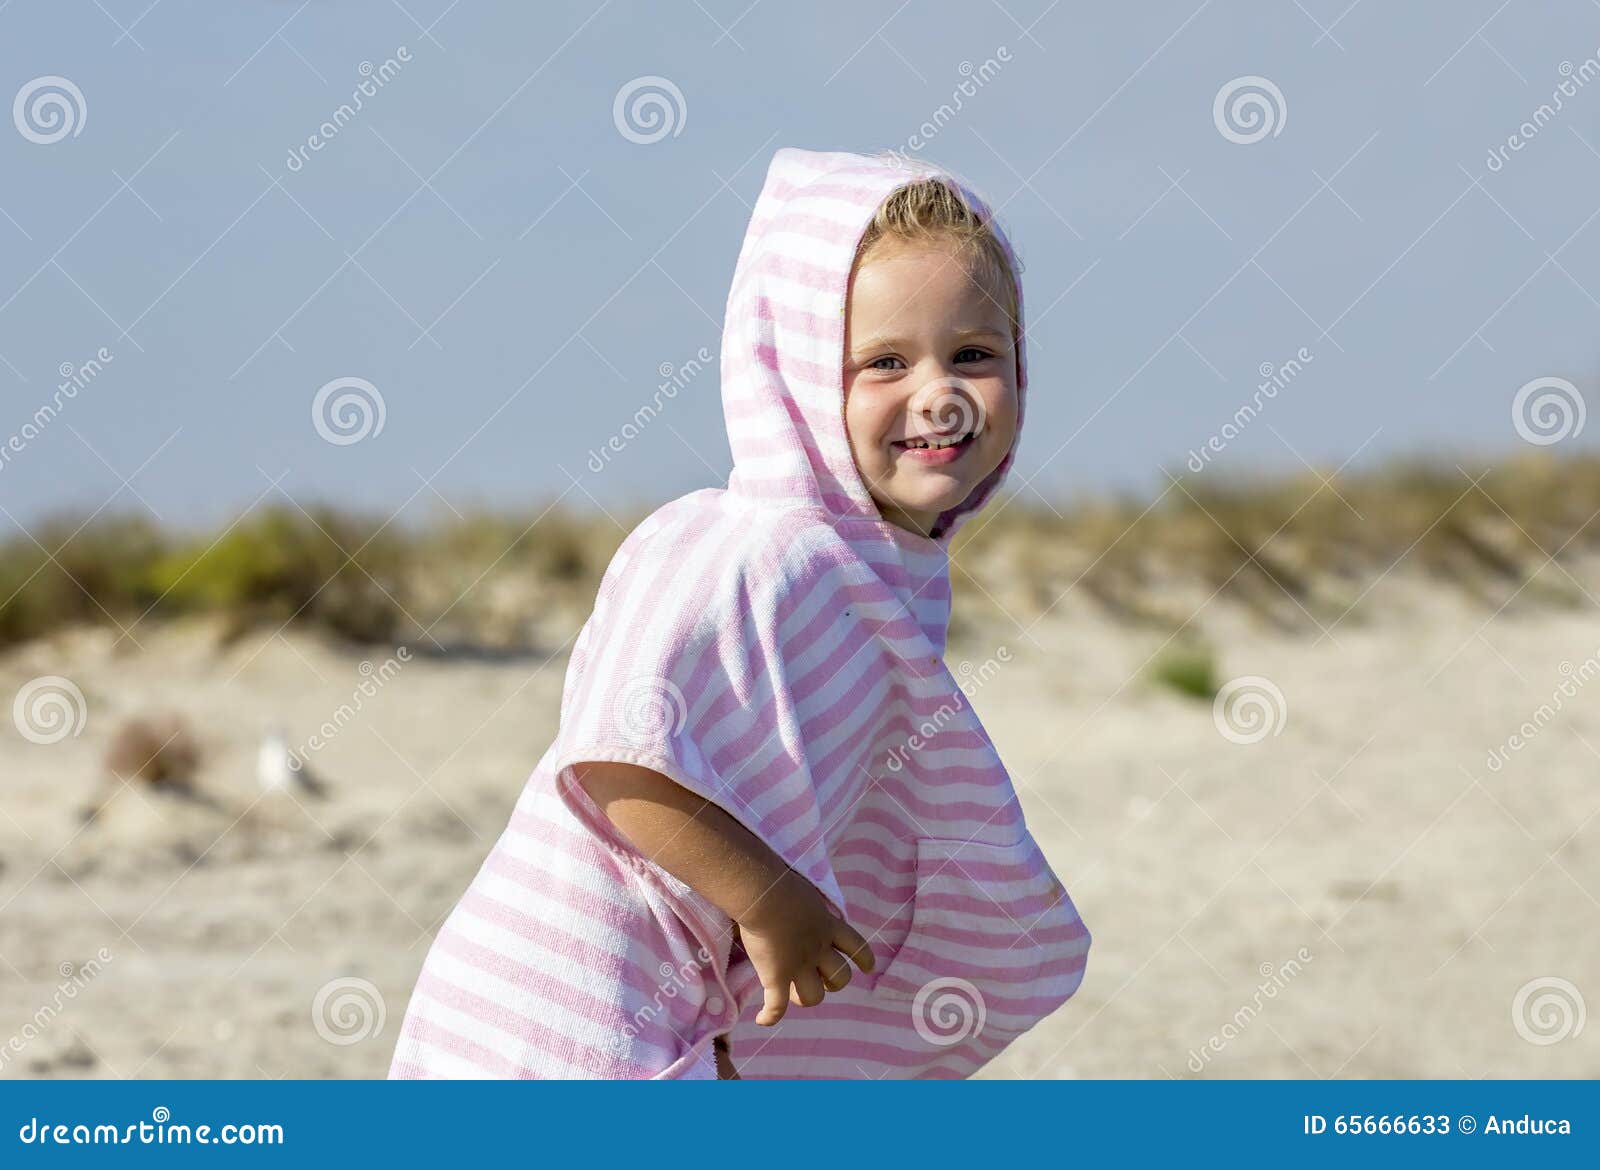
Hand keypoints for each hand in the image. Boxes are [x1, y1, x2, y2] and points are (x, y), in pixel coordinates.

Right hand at [735, 869, 874, 1025]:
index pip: (857, 946)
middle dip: (832, 982)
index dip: (864, 959)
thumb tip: (792, 893)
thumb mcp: (804, 890)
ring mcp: (798, 965)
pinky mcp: (776, 976)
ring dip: (805, 997)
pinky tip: (762, 1019)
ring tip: (791, 993)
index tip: (868, 968)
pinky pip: (776, 1005)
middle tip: (815, 976)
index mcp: (828, 925)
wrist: (765, 893)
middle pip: (840, 978)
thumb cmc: (779, 881)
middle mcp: (818, 948)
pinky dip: (770, 1015)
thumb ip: (806, 901)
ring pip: (814, 997)